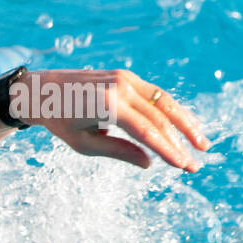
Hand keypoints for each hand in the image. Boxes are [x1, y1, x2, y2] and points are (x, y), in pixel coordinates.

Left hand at [14, 69, 209, 171]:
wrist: (42, 91)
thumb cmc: (60, 121)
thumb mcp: (83, 143)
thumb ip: (117, 151)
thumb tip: (149, 163)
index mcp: (107, 105)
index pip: (147, 131)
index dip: (168, 150)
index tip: (184, 166)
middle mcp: (120, 88)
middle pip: (160, 117)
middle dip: (180, 142)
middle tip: (195, 164)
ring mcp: (125, 79)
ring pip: (164, 101)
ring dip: (185, 122)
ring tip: (201, 143)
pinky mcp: (126, 76)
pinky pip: (155, 94)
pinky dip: (171, 109)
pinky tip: (183, 124)